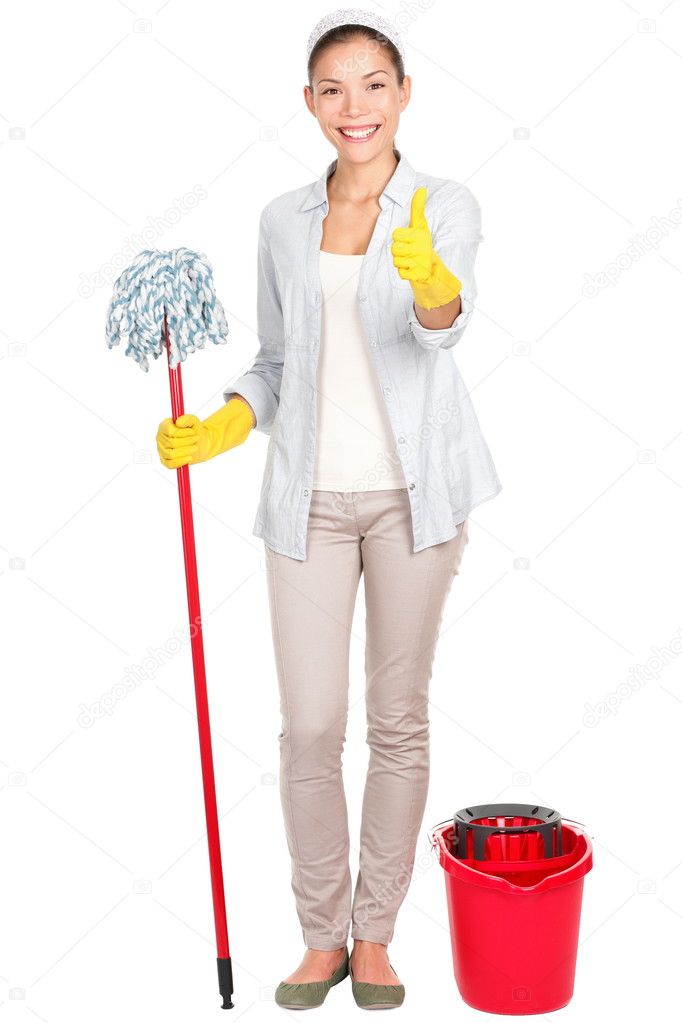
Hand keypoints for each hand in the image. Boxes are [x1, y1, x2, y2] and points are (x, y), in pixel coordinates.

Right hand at [156, 397, 254, 468]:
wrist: (204, 442)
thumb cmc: (201, 431)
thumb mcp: (196, 423)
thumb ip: (188, 419)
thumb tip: (180, 420)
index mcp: (164, 426)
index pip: (168, 430)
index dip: (182, 433)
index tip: (194, 433)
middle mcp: (161, 438)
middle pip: (172, 442)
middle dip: (188, 441)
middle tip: (197, 440)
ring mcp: (163, 450)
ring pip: (174, 453)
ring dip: (188, 450)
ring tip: (195, 447)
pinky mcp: (167, 462)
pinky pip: (171, 464)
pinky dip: (182, 460)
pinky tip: (190, 456)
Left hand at [391, 187, 461, 310]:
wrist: (434, 270)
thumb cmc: (424, 245)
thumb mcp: (421, 226)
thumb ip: (418, 208)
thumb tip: (421, 189)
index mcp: (420, 235)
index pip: (396, 234)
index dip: (399, 238)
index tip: (408, 240)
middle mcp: (421, 248)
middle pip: (394, 248)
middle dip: (399, 251)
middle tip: (409, 252)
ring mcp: (420, 262)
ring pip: (396, 261)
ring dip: (401, 262)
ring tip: (411, 260)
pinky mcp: (418, 275)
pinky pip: (401, 273)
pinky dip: (405, 273)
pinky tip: (412, 269)